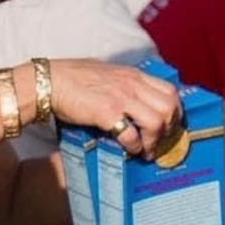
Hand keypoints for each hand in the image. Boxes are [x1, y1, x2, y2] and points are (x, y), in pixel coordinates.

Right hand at [47, 59, 181, 157]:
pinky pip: (131, 134)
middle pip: (169, 107)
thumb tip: (134, 98)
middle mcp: (131, 84)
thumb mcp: (107, 74)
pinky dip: (135, 146)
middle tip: (160, 142)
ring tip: (147, 151)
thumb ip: (123, 83)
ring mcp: (120, 97)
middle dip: (169, 129)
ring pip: (156, 121)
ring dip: (154, 141)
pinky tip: (130, 150)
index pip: (169, 91)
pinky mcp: (106, 112)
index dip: (175, 112)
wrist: (48, 81)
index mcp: (133, 75)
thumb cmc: (72, 78)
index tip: (169, 127)